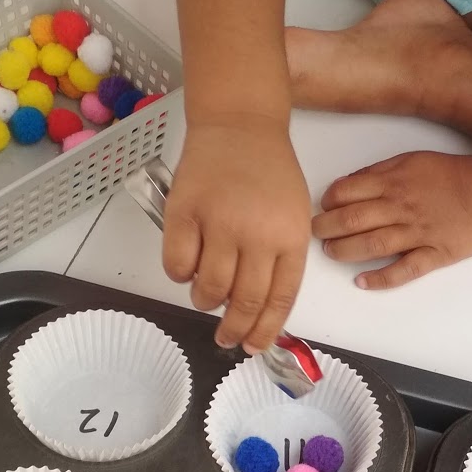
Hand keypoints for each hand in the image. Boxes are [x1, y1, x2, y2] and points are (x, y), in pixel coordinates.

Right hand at [163, 116, 310, 350]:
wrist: (241, 124)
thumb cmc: (269, 171)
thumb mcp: (293, 215)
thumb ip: (280, 258)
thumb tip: (257, 308)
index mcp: (290, 237)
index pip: (280, 299)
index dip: (265, 330)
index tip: (254, 346)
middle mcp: (257, 233)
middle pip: (244, 301)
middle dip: (234, 329)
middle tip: (226, 338)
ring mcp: (219, 222)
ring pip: (208, 287)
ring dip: (205, 301)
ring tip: (206, 295)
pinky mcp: (185, 212)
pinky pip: (177, 264)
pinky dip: (179, 275)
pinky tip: (186, 268)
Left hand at [313, 151, 471, 288]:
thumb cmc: (452, 174)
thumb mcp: (412, 160)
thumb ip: (379, 172)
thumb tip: (348, 185)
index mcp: (394, 182)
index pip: (347, 192)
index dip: (328, 202)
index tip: (322, 208)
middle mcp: (401, 208)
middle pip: (352, 220)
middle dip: (326, 228)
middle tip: (316, 233)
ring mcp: (418, 233)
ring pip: (372, 245)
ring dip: (345, 251)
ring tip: (331, 253)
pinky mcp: (434, 255)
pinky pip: (404, 270)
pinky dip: (381, 279)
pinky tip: (362, 282)